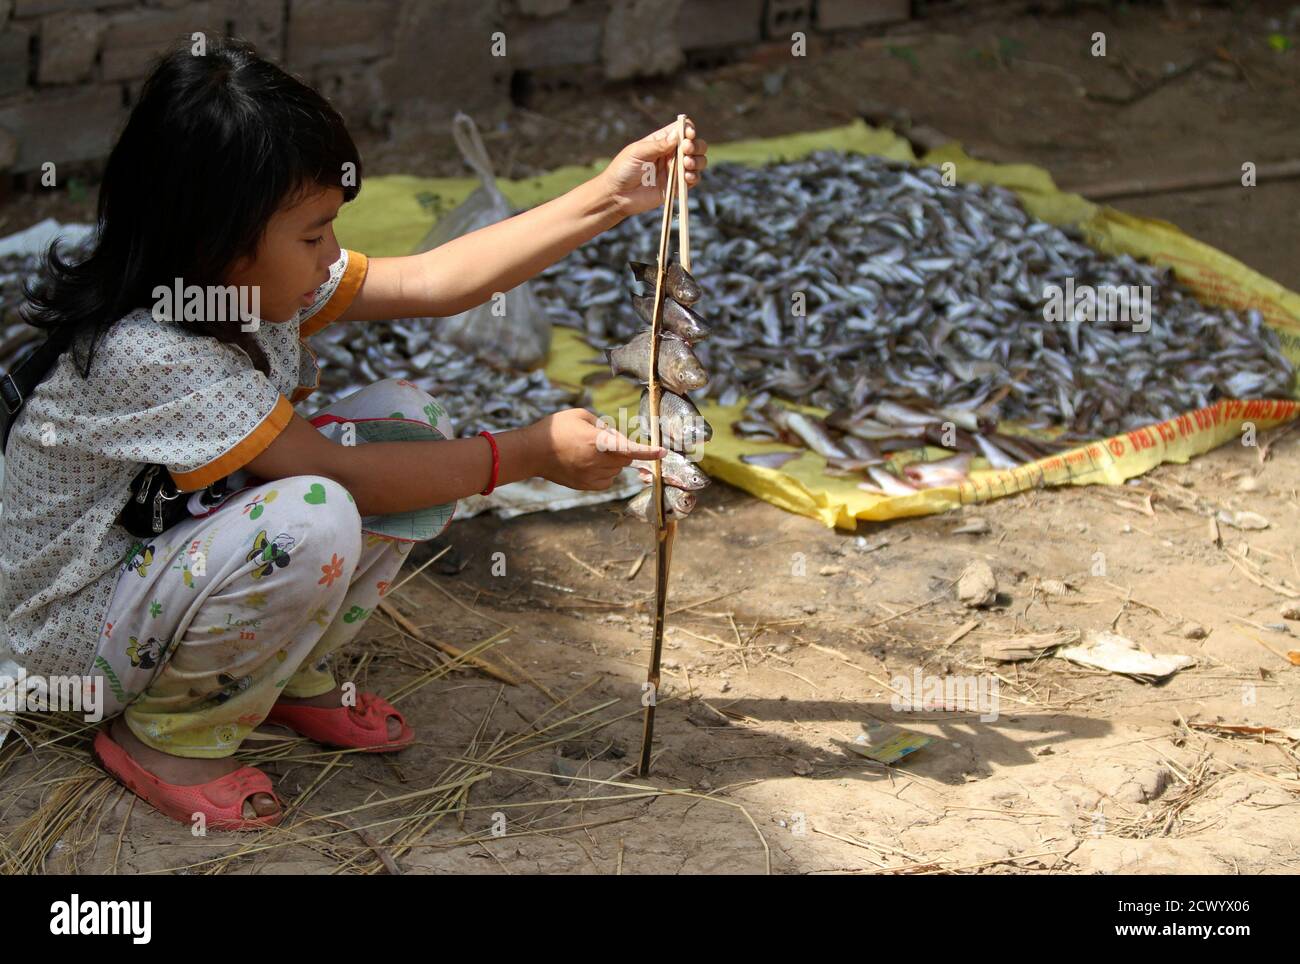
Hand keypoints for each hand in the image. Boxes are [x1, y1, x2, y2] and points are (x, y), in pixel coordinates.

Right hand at [530, 409, 665, 490]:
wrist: (532, 452)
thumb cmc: (556, 429)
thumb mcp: (580, 415)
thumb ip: (604, 425)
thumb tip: (618, 438)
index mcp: (596, 441)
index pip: (628, 448)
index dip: (648, 451)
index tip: (663, 453)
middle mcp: (596, 461)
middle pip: (625, 458)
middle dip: (624, 449)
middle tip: (604, 440)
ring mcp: (591, 476)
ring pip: (616, 469)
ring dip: (612, 460)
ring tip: (588, 451)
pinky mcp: (586, 486)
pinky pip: (607, 480)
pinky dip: (605, 472)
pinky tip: (587, 463)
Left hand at [601, 118, 708, 218]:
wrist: (617, 195)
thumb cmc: (623, 169)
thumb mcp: (638, 152)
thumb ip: (658, 145)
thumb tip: (678, 135)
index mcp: (662, 141)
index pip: (682, 130)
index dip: (689, 130)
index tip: (688, 135)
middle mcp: (671, 154)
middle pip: (695, 145)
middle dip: (696, 146)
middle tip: (686, 150)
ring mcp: (675, 170)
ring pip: (698, 162)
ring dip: (697, 161)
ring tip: (686, 164)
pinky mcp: (676, 187)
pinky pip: (692, 180)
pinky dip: (694, 177)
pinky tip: (686, 177)